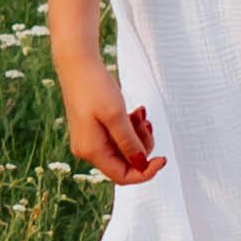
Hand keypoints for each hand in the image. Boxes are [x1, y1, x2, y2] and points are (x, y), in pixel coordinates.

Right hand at [58, 67, 159, 185]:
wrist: (78, 63)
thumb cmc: (94, 86)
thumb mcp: (117, 116)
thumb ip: (130, 143)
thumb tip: (141, 164)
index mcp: (91, 151)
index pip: (122, 176)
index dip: (145, 172)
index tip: (162, 159)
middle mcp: (88, 149)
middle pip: (124, 163)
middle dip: (142, 146)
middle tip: (147, 124)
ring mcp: (90, 139)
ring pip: (124, 149)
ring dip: (137, 135)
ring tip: (140, 114)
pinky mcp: (94, 129)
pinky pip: (118, 137)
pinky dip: (130, 128)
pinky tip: (135, 113)